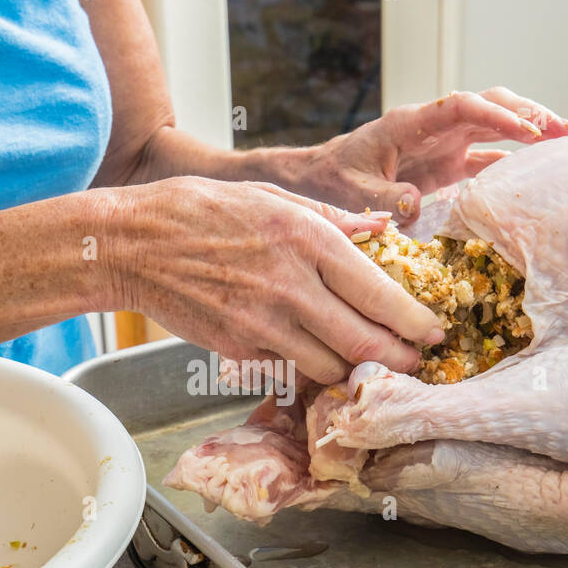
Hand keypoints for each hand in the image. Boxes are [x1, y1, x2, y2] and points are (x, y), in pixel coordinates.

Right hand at [101, 177, 445, 384]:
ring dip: (355, 370)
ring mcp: (265, 324)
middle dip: (399, 360)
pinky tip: (318, 359)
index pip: (380, 293)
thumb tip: (381, 227)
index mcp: (307, 239)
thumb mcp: (273, 196)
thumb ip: (332, 217)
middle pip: (365, 343)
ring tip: (370, 365)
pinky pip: (291, 369)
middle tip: (416, 363)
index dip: (414, 321)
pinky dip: (311, 369)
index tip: (434, 331)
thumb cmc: (202, 212)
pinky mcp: (241, 349)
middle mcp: (292, 286)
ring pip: (331, 367)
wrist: (134, 244)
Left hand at [296, 87, 567, 224]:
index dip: (495, 115)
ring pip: (497, 126)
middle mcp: (434, 126)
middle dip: (530, 114)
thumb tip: (415, 207)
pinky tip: (541, 171)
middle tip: (566, 131)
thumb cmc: (333, 178)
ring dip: (532, 132)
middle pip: (491, 105)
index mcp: (412, 122)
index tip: (524, 131)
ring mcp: (445, 143)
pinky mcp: (448, 164)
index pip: (463, 106)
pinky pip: (488, 157)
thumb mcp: (353, 190)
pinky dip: (515, 161)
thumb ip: (384, 198)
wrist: (321, 177)